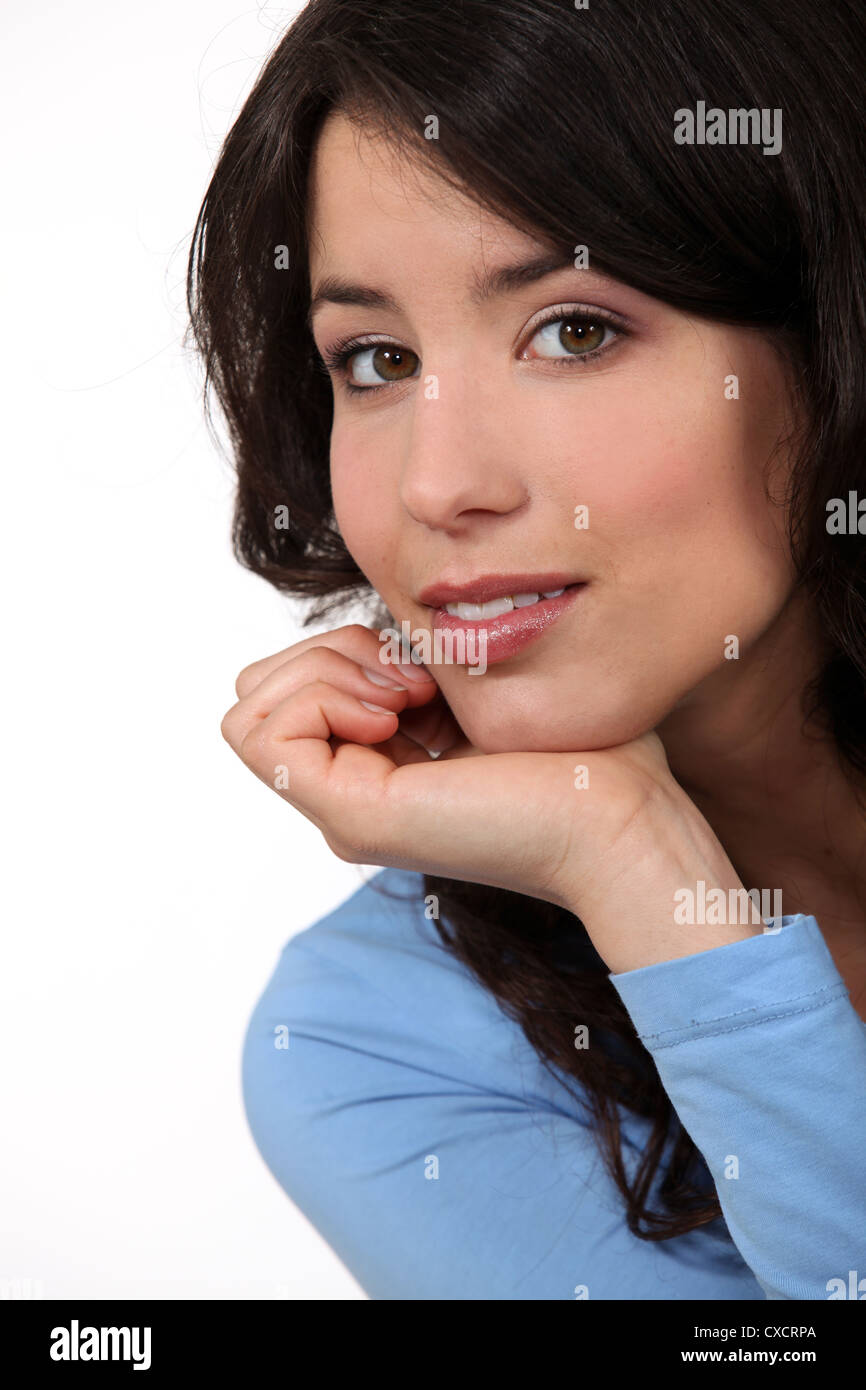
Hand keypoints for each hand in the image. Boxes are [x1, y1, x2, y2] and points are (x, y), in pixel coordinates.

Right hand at [221, 623, 752, 971]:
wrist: (621, 817)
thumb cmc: (581, 755)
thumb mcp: (473, 689)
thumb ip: (417, 665)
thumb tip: (383, 639)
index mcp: (375, 768)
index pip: (292, 686)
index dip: (344, 650)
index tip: (424, 670)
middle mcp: (349, 794)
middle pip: (256, 692)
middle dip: (322, 654)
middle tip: (411, 680)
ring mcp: (343, 810)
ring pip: (250, 708)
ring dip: (323, 671)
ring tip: (407, 695)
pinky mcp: (352, 814)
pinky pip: (265, 733)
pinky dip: (323, 696)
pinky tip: (398, 712)